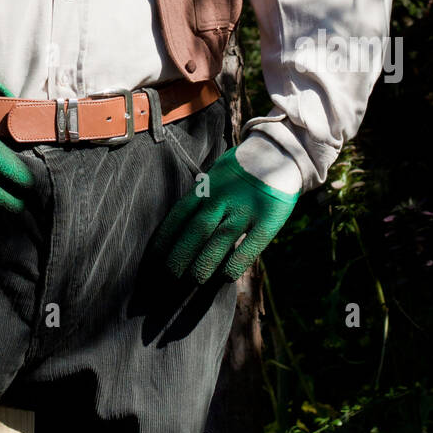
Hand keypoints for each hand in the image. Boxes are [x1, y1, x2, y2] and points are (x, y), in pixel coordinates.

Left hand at [151, 147, 297, 283]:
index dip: (166, 235)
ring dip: (205, 263)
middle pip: (197, 230)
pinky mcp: (268, 219)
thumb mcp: (216, 175)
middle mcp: (223, 198)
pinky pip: (249, 247)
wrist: (277, 153)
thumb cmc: (240, 170)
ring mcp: (246, 209)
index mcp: (208, 187)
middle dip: (181, 254)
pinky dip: (235, 264)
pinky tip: (225, 276)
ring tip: (195, 279)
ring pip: (220, 241)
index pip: (181, 213)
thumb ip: (202, 196)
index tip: (155, 255)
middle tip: (170, 274)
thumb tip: (180, 225)